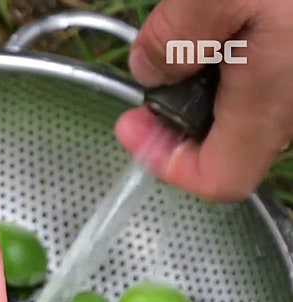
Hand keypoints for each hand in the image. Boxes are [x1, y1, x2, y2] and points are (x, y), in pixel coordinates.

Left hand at [116, 0, 292, 201]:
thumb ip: (174, 39)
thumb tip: (151, 70)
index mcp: (275, 98)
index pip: (222, 178)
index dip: (167, 164)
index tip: (131, 122)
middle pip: (234, 139)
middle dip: (183, 111)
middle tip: (153, 66)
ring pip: (254, 101)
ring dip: (211, 78)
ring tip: (196, 22)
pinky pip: (276, 68)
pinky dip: (241, 51)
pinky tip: (231, 10)